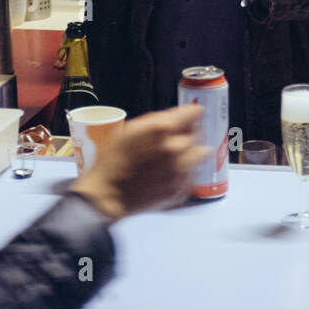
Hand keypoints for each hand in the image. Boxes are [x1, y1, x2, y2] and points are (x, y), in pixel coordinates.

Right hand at [69, 105, 208, 219]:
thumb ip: (158, 119)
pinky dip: (186, 170)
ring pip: (201, 153)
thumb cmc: (113, 160)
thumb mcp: (130, 129)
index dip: (189, 114)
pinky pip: (193, 173)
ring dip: (191, 151)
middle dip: (189, 133)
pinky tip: (169, 171)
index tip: (186, 117)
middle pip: (199, 133)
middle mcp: (176, 149)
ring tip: (173, 155)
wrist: (107, 195)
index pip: (195, 113)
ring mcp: (180, 171)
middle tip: (173, 138)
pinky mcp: (181, 189)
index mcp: (162, 129)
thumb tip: (180, 115)